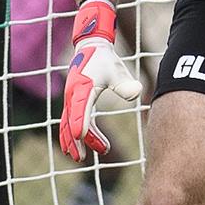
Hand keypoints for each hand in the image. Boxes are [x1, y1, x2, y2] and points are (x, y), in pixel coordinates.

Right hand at [60, 0, 139, 160]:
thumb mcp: (117, 69)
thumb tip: (136, 93)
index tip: (80, 137)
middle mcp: (73, 95)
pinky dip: (73, 134)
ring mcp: (71, 99)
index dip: (79, 123)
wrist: (91, 47)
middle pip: (71, 121)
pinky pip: (70, 121)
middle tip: (83, 158)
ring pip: (68, 124)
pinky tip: (82, 145)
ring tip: (83, 157)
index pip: (79, 109)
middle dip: (76, 140)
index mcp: (82, 87)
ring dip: (74, 141)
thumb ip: (125, 82)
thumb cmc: (105, 59)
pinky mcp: (73, 102)